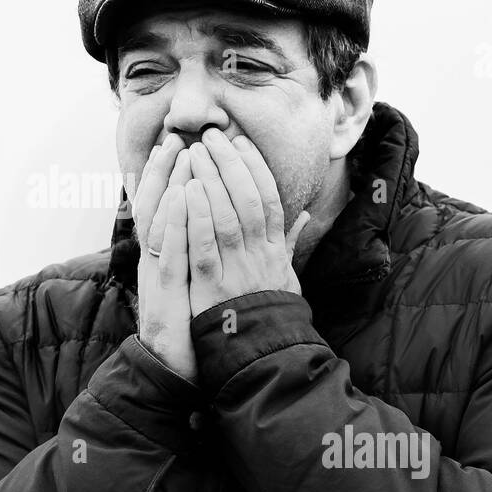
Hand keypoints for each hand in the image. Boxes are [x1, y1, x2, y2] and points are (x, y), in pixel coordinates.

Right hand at [134, 140, 196, 381]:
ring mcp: (159, 274)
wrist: (171, 372)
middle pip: (155, 208)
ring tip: (173, 154)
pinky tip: (177, 197)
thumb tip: (230, 238)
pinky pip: (168, 250)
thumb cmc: (190, 330)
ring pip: (159, 221)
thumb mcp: (198, 289)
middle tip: (172, 137)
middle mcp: (159, 261)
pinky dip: (172, 222)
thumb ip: (210, 260)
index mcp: (169, 258)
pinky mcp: (166, 291)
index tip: (179, 145)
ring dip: (165, 185)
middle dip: (163, 171)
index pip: (166, 210)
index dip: (170, 178)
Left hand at [185, 129, 309, 317]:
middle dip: (230, 165)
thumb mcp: (286, 276)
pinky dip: (196, 217)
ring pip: (227, 217)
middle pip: (249, 200)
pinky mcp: (213, 287)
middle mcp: (260, 256)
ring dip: (211, 182)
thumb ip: (289, 243)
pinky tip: (186, 192)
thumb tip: (304, 214)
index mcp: (275, 250)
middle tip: (211, 136)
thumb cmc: (270, 312)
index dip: (255, 168)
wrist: (261, 354)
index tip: (241, 142)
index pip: (269, 199)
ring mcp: (237, 270)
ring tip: (196, 153)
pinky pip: (204, 246)